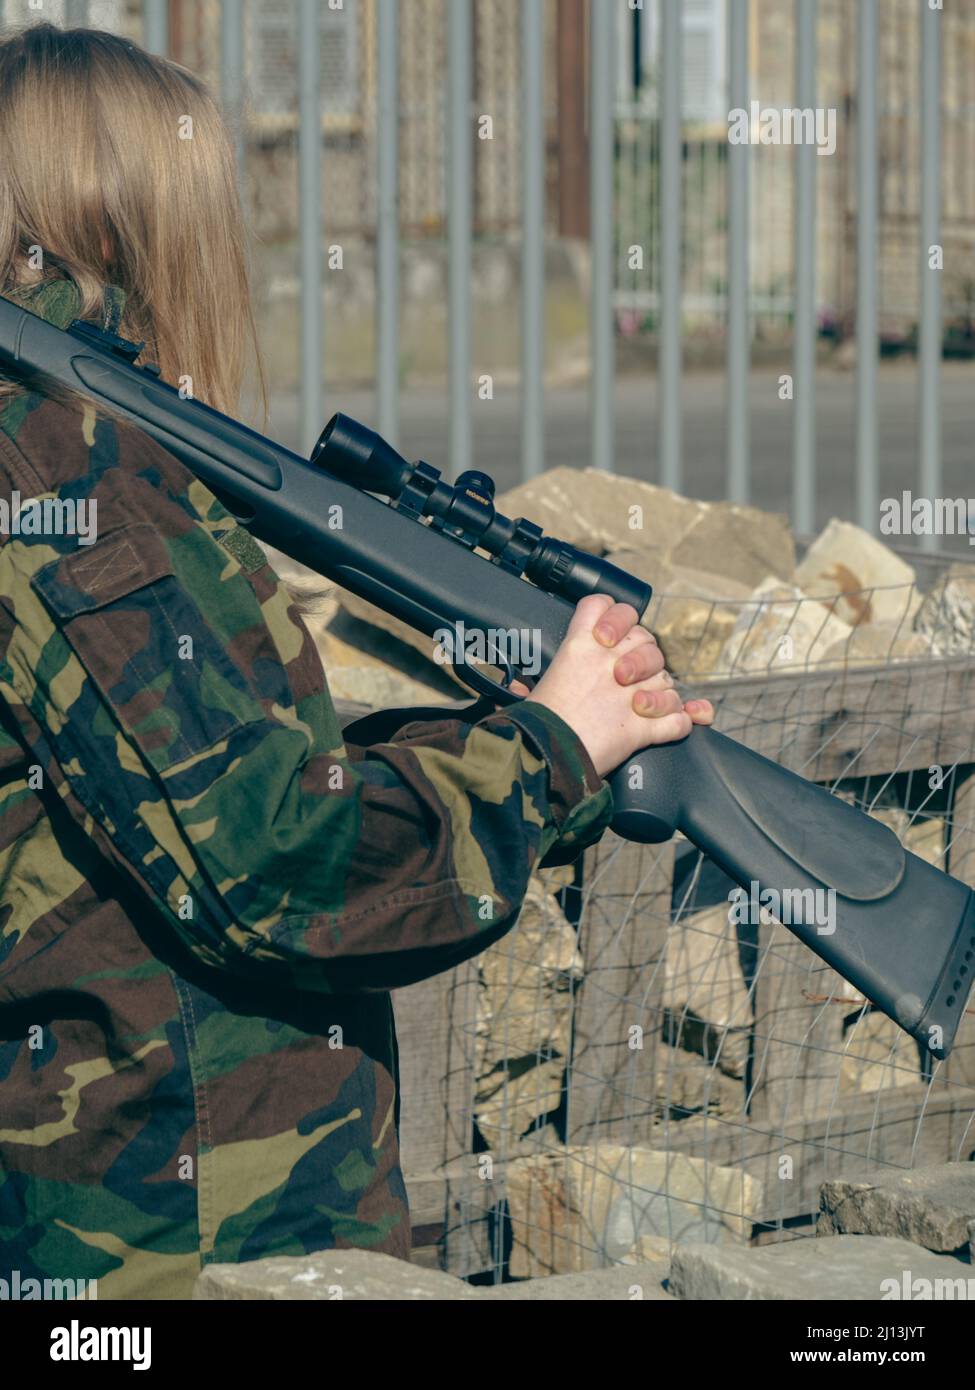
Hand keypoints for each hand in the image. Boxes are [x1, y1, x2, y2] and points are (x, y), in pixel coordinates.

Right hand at [521, 594, 713, 778]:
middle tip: (627, 676)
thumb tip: (520, 685)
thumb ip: (544, 675)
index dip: (615, 616)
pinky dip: (681, 722)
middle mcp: (610, 663)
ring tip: (644, 706)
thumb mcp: (536, 682)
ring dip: (662, 694)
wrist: (542, 756)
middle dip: (644, 656)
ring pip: (667, 679)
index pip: (605, 605)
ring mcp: (630, 694)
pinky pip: (677, 719)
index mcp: (580, 646)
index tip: (609, 634)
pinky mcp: (643, 727)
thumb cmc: (533, 723)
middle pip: (645, 638)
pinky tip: (674, 722)